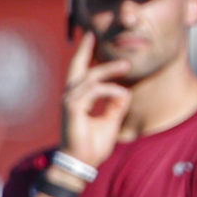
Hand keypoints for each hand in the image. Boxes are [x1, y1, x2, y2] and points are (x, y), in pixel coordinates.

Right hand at [58, 30, 130, 169]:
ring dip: (108, 69)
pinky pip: (94, 92)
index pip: (82, 73)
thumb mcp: (110, 122)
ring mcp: (70, 101)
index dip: (86, 56)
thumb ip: (116, 106)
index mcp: (78, 99)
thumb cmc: (93, 145)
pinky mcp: (73, 109)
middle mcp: (70, 97)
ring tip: (126, 65)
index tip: (93, 41)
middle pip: (77, 67)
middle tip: (93, 33)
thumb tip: (125, 92)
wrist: (82, 163)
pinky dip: (110, 90)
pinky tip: (123, 93)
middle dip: (85, 49)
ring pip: (89, 77)